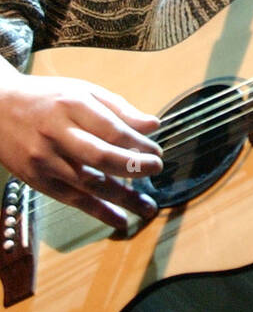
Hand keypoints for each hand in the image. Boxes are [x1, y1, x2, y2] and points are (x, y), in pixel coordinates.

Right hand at [0, 72, 161, 230]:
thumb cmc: (48, 98)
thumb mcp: (83, 92)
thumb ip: (119, 108)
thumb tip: (153, 125)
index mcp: (72, 105)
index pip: (113, 130)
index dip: (139, 144)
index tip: (157, 152)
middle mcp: (57, 132)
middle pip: (100, 157)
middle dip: (134, 167)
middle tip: (156, 170)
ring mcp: (44, 158)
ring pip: (88, 183)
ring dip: (122, 198)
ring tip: (147, 207)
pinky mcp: (36, 179)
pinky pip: (71, 199)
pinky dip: (98, 211)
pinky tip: (120, 219)